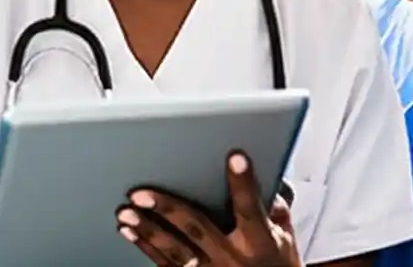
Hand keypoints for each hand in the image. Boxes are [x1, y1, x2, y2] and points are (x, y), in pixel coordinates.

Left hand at [117, 151, 300, 266]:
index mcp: (260, 243)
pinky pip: (166, 265)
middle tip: (141, 193)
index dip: (243, 183)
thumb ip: (274, 209)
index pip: (249, 207)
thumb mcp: (286, 240)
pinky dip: (146, 247)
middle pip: (196, 227)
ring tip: (126, 212)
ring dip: (148, 229)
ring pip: (174, 249)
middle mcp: (232, 257)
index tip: (236, 157)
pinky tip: (129, 232)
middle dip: (167, 208)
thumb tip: (264, 179)